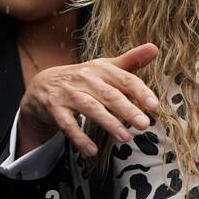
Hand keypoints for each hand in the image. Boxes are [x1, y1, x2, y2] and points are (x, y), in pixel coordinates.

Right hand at [16, 43, 160, 157]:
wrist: (43, 84)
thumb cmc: (84, 78)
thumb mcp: (105, 67)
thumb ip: (131, 61)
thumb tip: (155, 48)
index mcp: (102, 69)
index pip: (125, 79)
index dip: (140, 92)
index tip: (154, 105)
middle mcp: (85, 79)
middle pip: (109, 95)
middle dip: (128, 109)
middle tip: (144, 124)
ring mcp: (69, 94)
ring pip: (91, 108)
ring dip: (108, 123)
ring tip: (125, 137)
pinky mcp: (55, 108)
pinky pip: (67, 124)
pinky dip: (79, 137)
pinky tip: (92, 150)